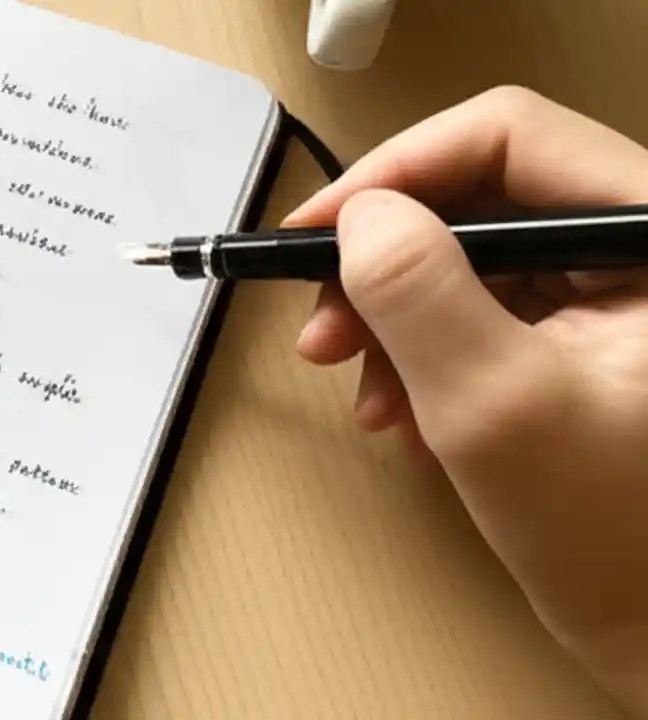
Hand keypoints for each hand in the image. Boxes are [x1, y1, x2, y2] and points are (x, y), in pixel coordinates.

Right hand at [287, 85, 647, 714]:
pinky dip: (419, 350)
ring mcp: (608, 288)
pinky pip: (473, 303)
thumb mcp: (495, 407)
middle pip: (477, 194)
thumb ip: (422, 295)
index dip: (398, 172)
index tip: (321, 228)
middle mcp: (634, 245)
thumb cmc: (615, 537)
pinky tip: (404, 407)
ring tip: (364, 388)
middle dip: (381, 261)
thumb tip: (362, 216)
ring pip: (464, 252)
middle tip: (322, 322)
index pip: (509, 136)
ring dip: (391, 317)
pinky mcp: (577, 326)